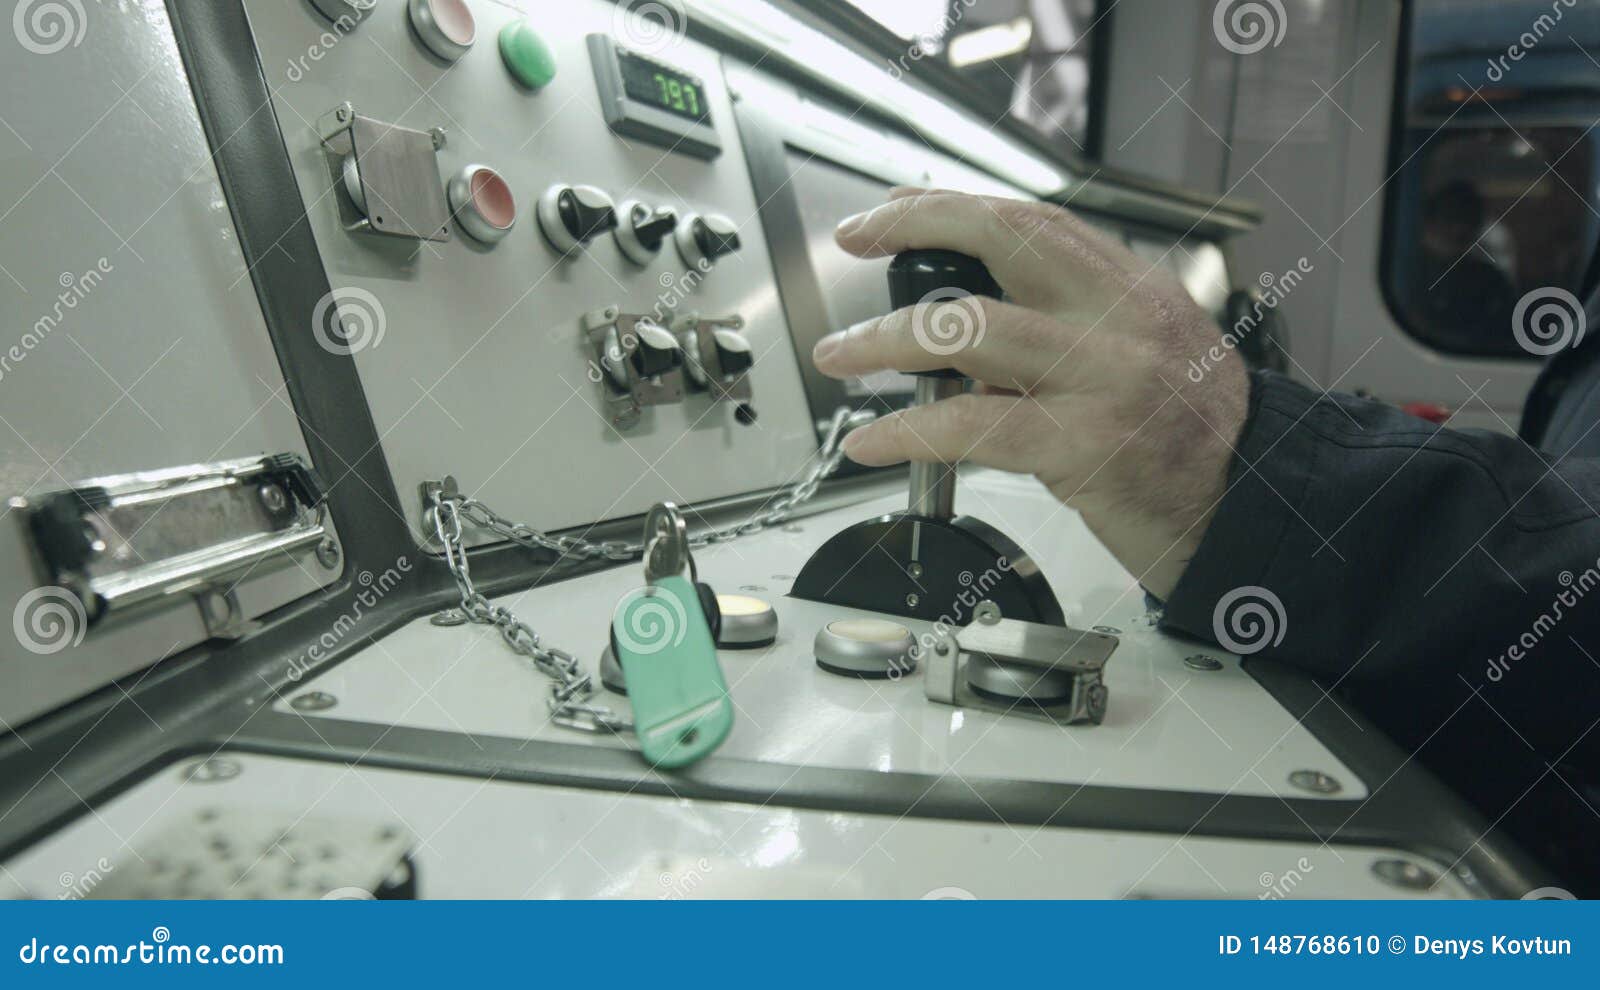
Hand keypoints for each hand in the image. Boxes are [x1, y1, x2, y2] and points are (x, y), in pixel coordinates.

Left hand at [812, 189, 1249, 597]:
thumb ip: (1061, 331)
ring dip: (888, 339)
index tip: (893, 209)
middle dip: (913, 226)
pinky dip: (908, 431)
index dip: (951, 204)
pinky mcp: (1086, 447)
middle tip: (856, 239)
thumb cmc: (1187, 437)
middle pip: (1003, 239)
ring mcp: (1105, 381)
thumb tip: (956, 334)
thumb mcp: (1137, 356)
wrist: (1251, 507)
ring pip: (973, 331)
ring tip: (840, 354)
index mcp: (1130, 289)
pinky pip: (974, 426)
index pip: (1031, 220)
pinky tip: (871, 442)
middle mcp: (1120, 321)